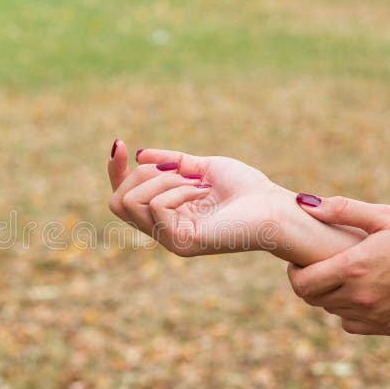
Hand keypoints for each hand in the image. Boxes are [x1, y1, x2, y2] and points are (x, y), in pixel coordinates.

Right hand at [107, 140, 290, 256]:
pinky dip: (177, 190)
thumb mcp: (203, 167)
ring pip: (131, 202)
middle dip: (140, 175)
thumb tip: (139, 154)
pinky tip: (202, 192)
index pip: (122, 198)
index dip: (115, 170)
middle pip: (117, 201)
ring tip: (196, 183)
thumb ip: (172, 163)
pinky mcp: (181, 244)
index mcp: (166, 215)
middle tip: (178, 171)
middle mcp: (163, 230)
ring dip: (162, 181)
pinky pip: (157, 206)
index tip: (120, 144)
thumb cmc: (247, 190)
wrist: (274, 207)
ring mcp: (170, 240)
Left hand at [287, 194, 389, 334]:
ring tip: (342, 277)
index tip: (301, 261)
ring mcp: (374, 316)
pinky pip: (351, 325)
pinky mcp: (388, 328)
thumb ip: (342, 210)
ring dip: (329, 296)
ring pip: (331, 312)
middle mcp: (360, 297)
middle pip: (313, 299)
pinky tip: (359, 294)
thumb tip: (306, 204)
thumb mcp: (385, 216)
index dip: (295, 273)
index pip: (303, 283)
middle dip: (310, 282)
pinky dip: (348, 313)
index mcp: (354, 268)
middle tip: (320, 266)